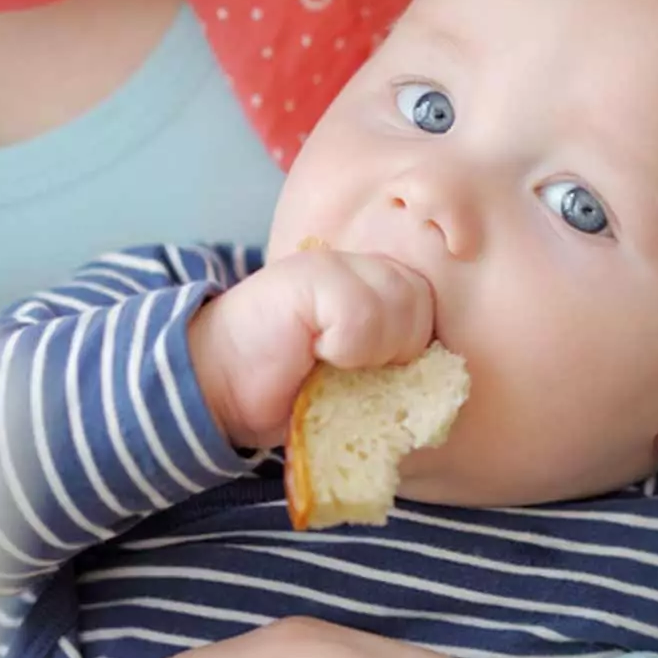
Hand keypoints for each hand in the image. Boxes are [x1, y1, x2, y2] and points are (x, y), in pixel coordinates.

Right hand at [190, 249, 433, 448]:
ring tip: (329, 359)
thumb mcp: (356, 380)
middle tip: (347, 367)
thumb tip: (442, 393)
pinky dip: (345, 347)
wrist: (215, 385)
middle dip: (396, 350)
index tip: (373, 372)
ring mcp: (334, 264)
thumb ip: (397, 367)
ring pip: (402, 306)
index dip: (413, 349)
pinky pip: (363, 316)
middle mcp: (360, 266)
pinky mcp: (310, 275)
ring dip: (371, 350)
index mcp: (376, 287)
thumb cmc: (287, 389)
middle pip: (423, 305)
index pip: (431, 309)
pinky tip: (312, 350)